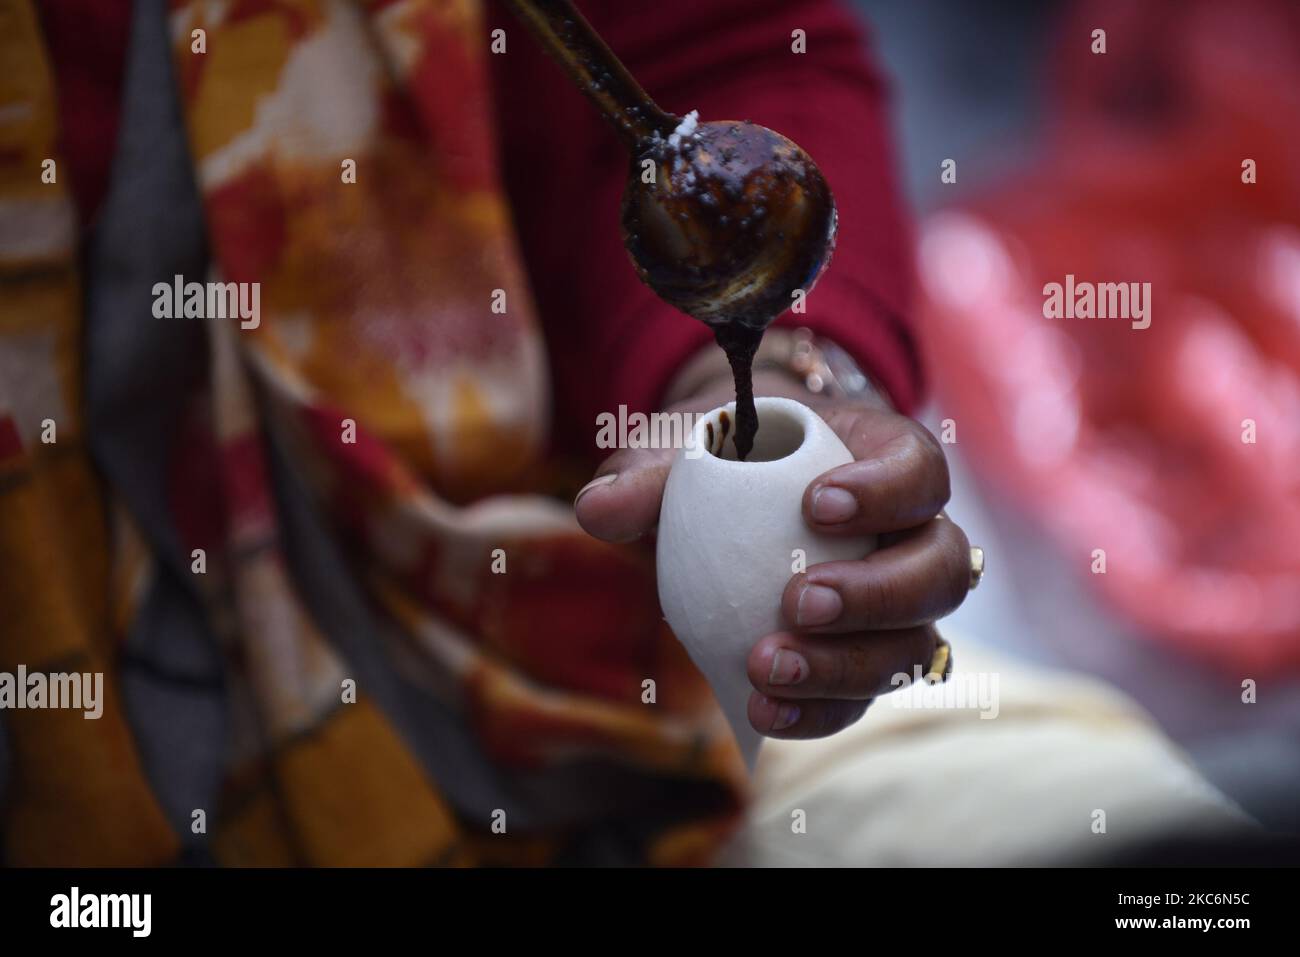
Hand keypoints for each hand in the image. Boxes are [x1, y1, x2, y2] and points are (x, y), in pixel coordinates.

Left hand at [574, 368, 970, 740]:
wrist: (730, 491)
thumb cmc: (722, 455)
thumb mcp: (683, 447)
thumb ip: (647, 471)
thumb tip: (597, 509)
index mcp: (885, 459)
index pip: (920, 469)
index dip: (887, 491)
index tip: (816, 506)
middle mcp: (912, 534)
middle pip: (940, 570)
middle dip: (877, 594)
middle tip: (798, 602)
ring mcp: (898, 606)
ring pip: (916, 646)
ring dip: (847, 667)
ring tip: (766, 667)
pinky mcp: (865, 659)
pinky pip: (864, 698)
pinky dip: (818, 712)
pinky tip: (762, 711)